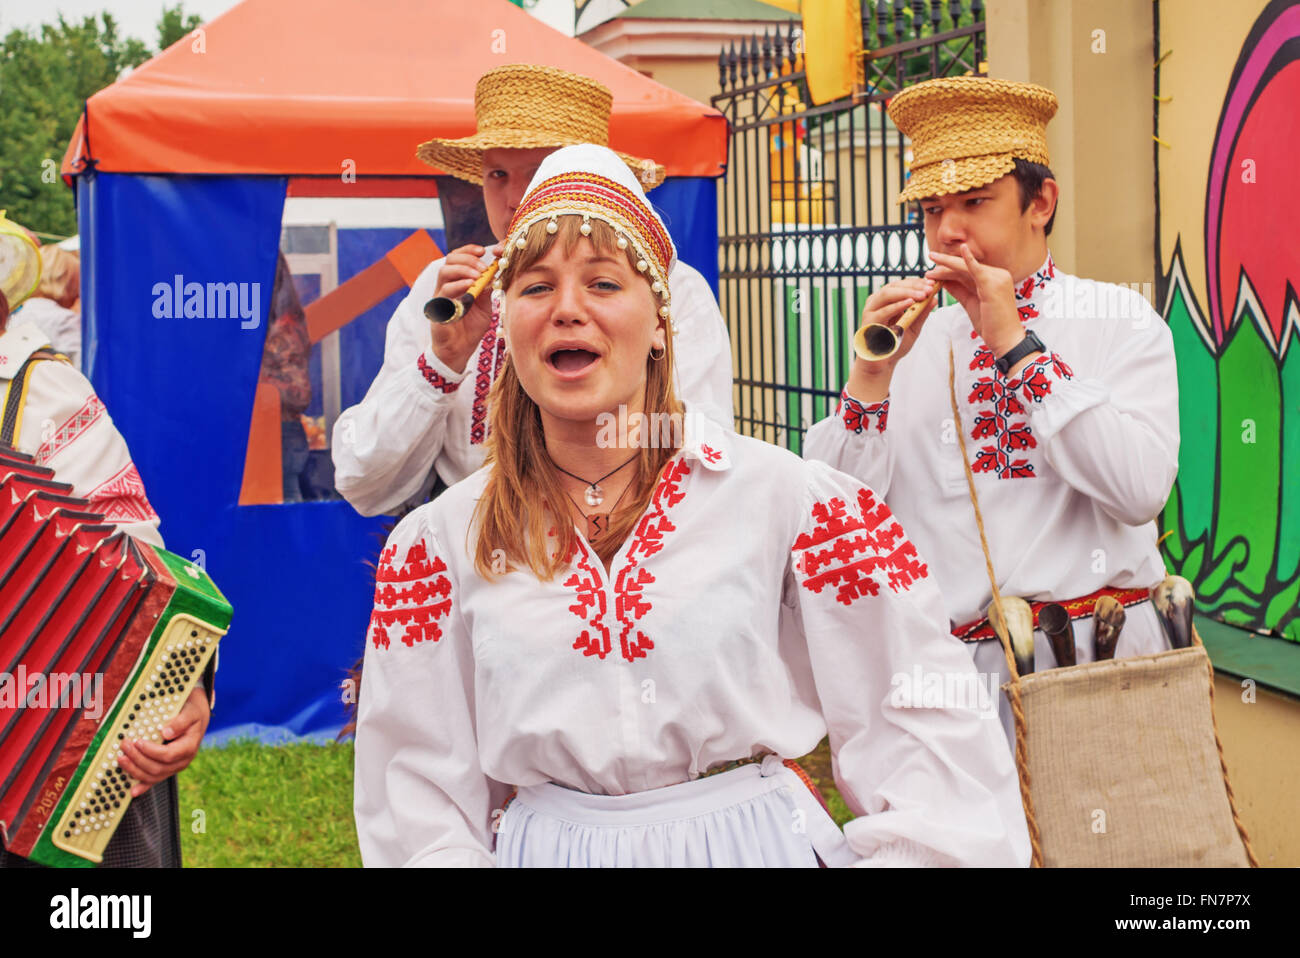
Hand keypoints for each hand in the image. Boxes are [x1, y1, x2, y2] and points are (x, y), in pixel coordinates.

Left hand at [118, 685, 209, 796]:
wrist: (195, 719)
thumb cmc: (191, 713)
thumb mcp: (190, 712)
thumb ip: (180, 722)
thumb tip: (166, 733)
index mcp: (189, 748)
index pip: (168, 755)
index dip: (151, 751)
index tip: (138, 741)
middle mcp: (182, 761)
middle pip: (158, 768)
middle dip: (138, 759)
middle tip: (125, 745)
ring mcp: (174, 768)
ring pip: (153, 776)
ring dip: (135, 770)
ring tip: (121, 758)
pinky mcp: (167, 769)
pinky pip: (154, 780)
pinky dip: (143, 786)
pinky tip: (132, 791)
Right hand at [429, 243, 502, 372]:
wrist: (460, 351)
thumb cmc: (471, 327)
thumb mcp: (484, 306)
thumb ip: (487, 290)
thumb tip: (495, 273)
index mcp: (456, 282)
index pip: (457, 258)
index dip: (469, 250)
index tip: (484, 250)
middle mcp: (446, 286)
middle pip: (450, 260)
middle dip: (468, 259)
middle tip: (483, 267)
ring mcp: (440, 297)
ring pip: (445, 272)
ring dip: (463, 270)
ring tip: (477, 276)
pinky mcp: (438, 310)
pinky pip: (444, 293)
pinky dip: (457, 287)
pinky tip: (470, 288)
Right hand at [845, 276, 938, 402]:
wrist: (881, 364)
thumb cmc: (895, 344)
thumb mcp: (913, 327)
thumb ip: (921, 314)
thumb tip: (934, 299)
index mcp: (886, 301)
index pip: (901, 285)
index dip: (917, 283)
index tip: (932, 283)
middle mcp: (876, 302)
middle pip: (894, 286)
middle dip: (913, 286)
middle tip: (929, 288)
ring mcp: (870, 311)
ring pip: (887, 294)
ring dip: (906, 293)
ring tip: (922, 294)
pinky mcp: (868, 322)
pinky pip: (883, 311)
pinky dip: (897, 306)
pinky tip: (910, 303)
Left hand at [925, 244, 1023, 357]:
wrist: (1005, 339)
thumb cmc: (990, 324)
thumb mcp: (970, 304)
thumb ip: (958, 290)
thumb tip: (944, 281)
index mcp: (993, 279)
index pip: (968, 271)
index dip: (950, 270)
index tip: (934, 270)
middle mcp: (998, 275)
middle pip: (966, 267)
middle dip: (946, 264)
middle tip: (930, 257)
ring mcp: (997, 278)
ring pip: (967, 268)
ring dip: (947, 266)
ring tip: (931, 263)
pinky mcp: (993, 283)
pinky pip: (978, 269)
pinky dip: (969, 259)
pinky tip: (962, 248)